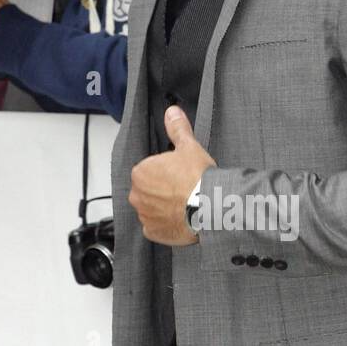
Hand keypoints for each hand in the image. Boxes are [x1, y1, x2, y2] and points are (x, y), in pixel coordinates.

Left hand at [128, 106, 214, 245]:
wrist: (209, 206)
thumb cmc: (197, 177)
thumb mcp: (188, 147)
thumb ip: (177, 129)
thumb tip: (172, 112)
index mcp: (141, 172)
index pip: (150, 171)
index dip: (166, 173)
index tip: (179, 175)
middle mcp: (137, 195)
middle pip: (149, 191)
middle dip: (162, 191)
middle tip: (183, 190)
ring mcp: (145, 215)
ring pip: (152, 209)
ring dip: (164, 208)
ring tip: (184, 206)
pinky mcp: (154, 233)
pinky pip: (156, 228)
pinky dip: (166, 225)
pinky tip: (180, 219)